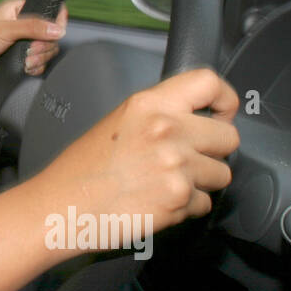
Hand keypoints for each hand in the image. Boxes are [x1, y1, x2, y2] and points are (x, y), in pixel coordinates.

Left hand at [0, 0, 68, 93]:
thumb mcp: (5, 29)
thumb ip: (33, 27)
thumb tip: (56, 28)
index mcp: (17, 9)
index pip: (48, 9)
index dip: (55, 20)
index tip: (54, 30)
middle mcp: (22, 25)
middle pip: (51, 34)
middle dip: (44, 45)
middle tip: (30, 49)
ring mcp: (22, 44)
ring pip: (47, 50)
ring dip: (38, 58)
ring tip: (24, 60)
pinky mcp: (21, 60)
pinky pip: (40, 64)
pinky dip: (34, 67)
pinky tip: (23, 67)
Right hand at [32, 68, 240, 250]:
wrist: (61, 207)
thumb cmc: (81, 170)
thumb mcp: (118, 121)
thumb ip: (159, 115)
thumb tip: (194, 120)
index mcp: (149, 104)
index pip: (209, 83)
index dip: (225, 101)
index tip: (221, 114)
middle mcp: (167, 129)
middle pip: (228, 136)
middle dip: (214, 151)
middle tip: (189, 159)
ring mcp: (176, 165)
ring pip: (222, 173)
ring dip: (202, 181)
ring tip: (167, 183)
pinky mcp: (179, 199)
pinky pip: (205, 203)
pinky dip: (188, 207)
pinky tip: (159, 202)